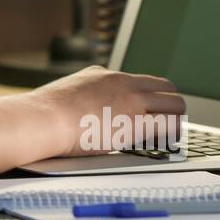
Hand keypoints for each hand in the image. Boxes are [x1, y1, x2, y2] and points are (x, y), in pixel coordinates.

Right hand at [33, 66, 184, 156]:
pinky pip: (171, 124)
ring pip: (176, 103)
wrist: (44, 119)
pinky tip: (163, 145)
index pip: (141, 81)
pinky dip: (172, 135)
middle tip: (164, 124)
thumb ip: (83, 98)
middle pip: (166, 87)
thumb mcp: (67, 95)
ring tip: (166, 136)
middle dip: (169, 106)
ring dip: (175, 120)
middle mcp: (123, 83)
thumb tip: (81, 112)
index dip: (150, 98)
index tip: (148, 111)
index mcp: (103, 75)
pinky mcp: (137, 121)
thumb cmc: (45, 114)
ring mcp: (132, 100)